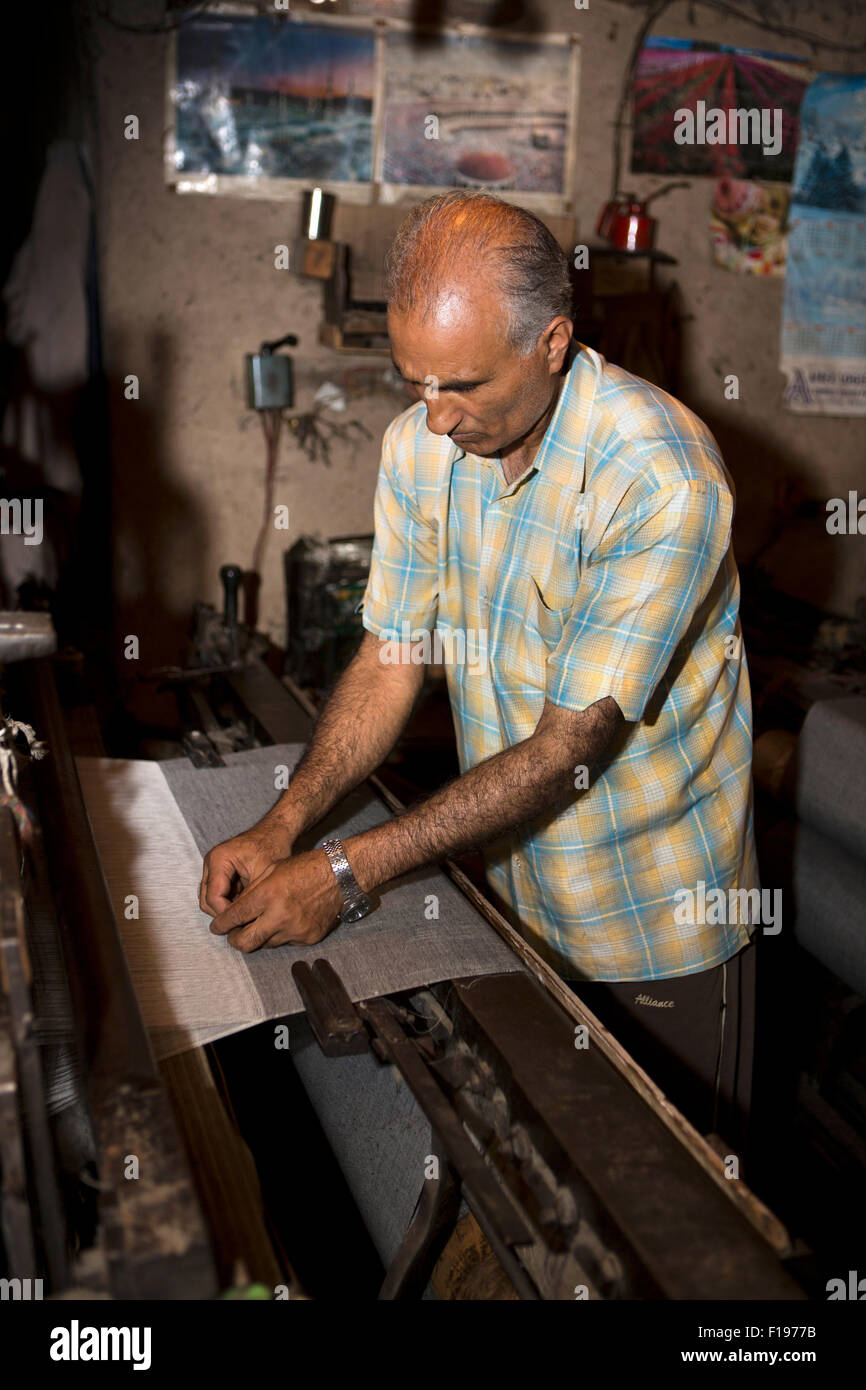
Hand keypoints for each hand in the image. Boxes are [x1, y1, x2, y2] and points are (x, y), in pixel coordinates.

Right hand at [199, 816, 295, 916]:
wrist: (275, 832)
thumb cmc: (272, 846)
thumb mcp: (264, 874)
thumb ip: (250, 897)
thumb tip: (243, 923)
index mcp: (218, 859)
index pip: (214, 897)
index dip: (227, 914)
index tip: (245, 922)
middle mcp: (211, 863)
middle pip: (207, 901)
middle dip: (225, 914)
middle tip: (246, 922)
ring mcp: (213, 869)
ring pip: (210, 900)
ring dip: (227, 909)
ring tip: (248, 914)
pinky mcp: (219, 874)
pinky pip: (218, 895)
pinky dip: (230, 903)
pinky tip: (247, 905)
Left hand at [208, 849, 343, 951]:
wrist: (340, 875)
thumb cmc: (305, 868)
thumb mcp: (272, 871)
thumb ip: (251, 893)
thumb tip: (234, 913)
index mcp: (268, 894)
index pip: (234, 918)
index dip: (221, 925)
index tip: (216, 927)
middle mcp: (280, 916)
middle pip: (246, 942)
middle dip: (235, 940)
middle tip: (232, 935)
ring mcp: (296, 930)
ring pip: (266, 944)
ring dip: (260, 936)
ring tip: (262, 923)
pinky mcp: (308, 938)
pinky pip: (287, 942)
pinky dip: (282, 934)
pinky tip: (287, 921)